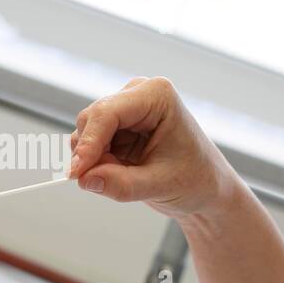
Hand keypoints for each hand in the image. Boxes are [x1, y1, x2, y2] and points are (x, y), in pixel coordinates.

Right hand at [68, 77, 235, 217]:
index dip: (88, 143)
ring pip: (86, 132)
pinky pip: (90, 143)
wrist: (207, 188)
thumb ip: (122, 184)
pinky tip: (121, 172)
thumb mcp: (161, 186)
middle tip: (102, 183)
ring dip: (94, 160)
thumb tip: (85, 179)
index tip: (76, 172)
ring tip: (126, 177)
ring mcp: (126, 108)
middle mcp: (138, 94)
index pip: (107, 113)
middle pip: (91, 119)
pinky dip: (96, 162)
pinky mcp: (117, 125)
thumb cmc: (196, 180)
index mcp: (156, 95)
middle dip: (91, 154)